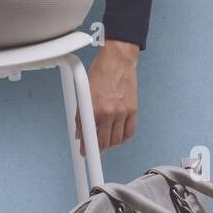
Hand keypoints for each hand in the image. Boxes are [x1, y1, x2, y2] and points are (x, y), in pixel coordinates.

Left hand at [74, 40, 139, 155]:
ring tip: (105, 144)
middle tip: (94, 149)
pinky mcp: (133, 111)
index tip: (85, 153)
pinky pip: (130, 132)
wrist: (118, 60)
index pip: (90, 136)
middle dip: (98, 149)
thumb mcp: (85, 92)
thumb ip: (81, 114)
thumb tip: (80, 131)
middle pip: (105, 142)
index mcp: (94, 108)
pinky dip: (123, 139)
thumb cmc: (101, 72)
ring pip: (117, 140)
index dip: (87, 148)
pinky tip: (118, 138)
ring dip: (110, 145)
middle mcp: (109, 112)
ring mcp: (122, 113)